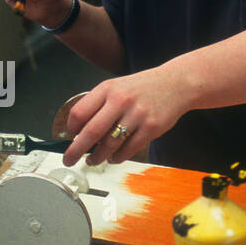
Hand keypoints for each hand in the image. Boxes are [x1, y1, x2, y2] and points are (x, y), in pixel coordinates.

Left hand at [62, 65, 191, 166]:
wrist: (176, 84)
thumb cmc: (142, 88)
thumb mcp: (116, 87)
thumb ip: (97, 104)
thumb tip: (78, 130)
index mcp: (108, 89)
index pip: (80, 112)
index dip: (71, 128)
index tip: (70, 136)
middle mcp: (121, 101)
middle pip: (91, 132)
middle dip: (76, 150)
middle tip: (69, 159)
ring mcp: (137, 115)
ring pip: (109, 145)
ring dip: (97, 157)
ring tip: (93, 160)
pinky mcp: (151, 128)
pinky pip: (128, 150)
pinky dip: (117, 158)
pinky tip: (113, 158)